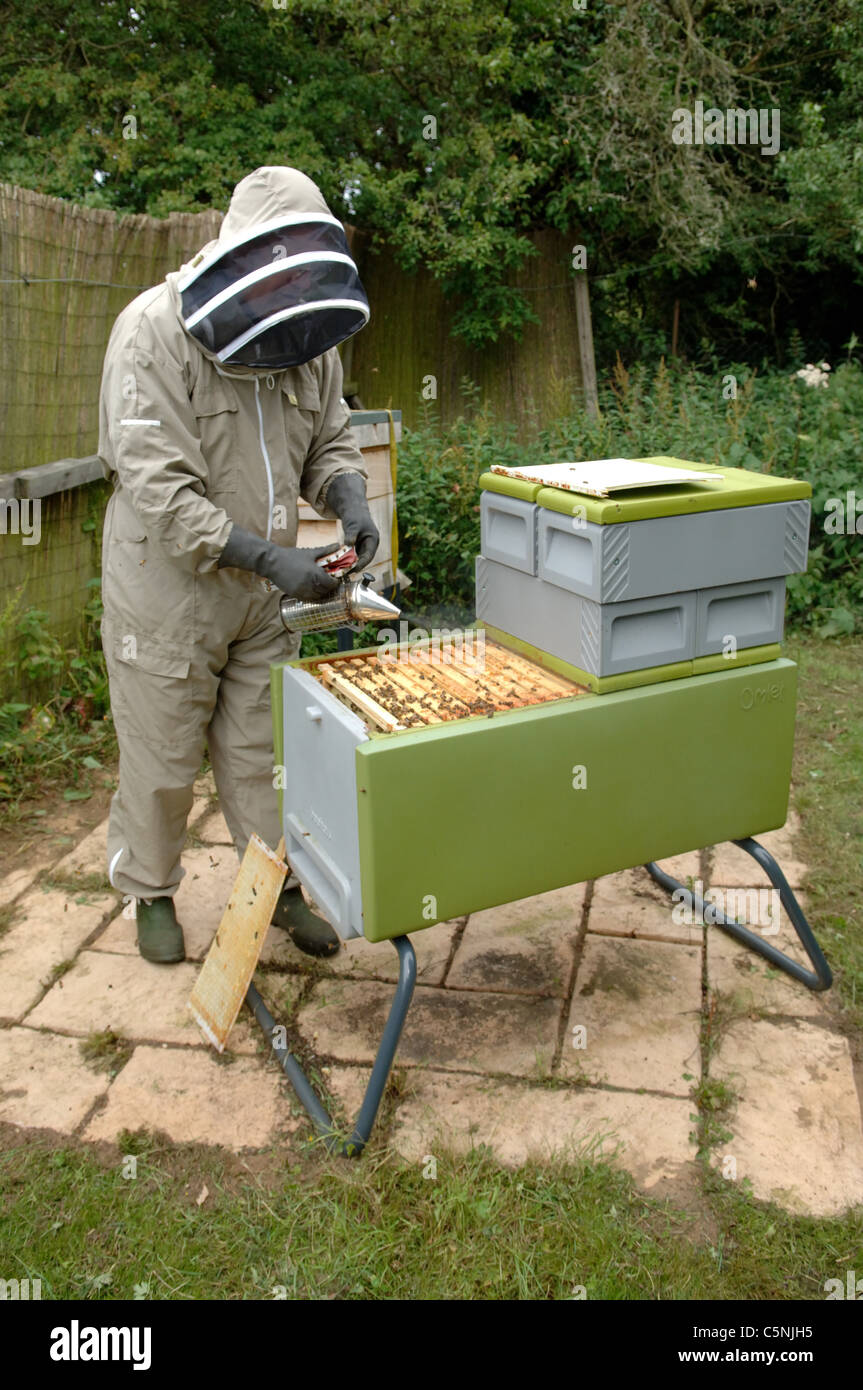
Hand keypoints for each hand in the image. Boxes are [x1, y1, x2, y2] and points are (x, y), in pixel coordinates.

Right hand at [218, 526, 340, 600]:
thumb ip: (326, 550)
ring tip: (321, 585)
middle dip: (329, 587)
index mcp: (315, 574)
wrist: (272, 562)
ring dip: (321, 592)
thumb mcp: (309, 552)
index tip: (336, 578)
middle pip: (325, 591)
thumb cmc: (291, 556)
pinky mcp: (295, 595)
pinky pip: (308, 599)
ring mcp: (302, 591)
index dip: (335, 582)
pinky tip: (312, 588)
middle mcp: (309, 585)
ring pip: (317, 597)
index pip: (331, 583)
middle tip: (330, 581)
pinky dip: (312, 595)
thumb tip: (339, 544)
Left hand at [325, 472, 379, 569]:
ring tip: (342, 572)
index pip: (369, 556)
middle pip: (364, 559)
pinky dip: (348, 559)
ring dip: (351, 564)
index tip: (353, 570)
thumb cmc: (354, 515)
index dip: (361, 564)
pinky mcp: (358, 546)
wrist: (352, 509)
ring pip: (359, 558)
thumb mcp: (352, 525)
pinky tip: (340, 564)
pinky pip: (354, 555)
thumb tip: (348, 544)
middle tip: (345, 574)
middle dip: (356, 567)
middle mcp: (371, 544)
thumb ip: (351, 535)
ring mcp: (365, 545)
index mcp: (373, 540)